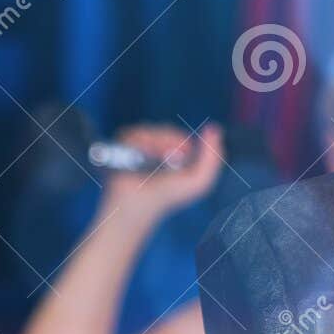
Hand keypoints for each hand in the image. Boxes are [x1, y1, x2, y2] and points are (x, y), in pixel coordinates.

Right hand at [100, 123, 224, 218]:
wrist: (137, 205)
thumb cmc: (166, 197)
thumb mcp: (199, 181)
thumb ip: (213, 158)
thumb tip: (214, 129)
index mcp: (173, 157)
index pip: (179, 135)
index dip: (180, 140)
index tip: (182, 153)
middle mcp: (154, 151)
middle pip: (164, 129)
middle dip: (168, 139)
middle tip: (167, 157)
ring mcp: (136, 149)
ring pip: (147, 130)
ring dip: (153, 143)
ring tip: (151, 160)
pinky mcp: (120, 149)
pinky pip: (131, 135)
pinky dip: (137, 144)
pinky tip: (138, 157)